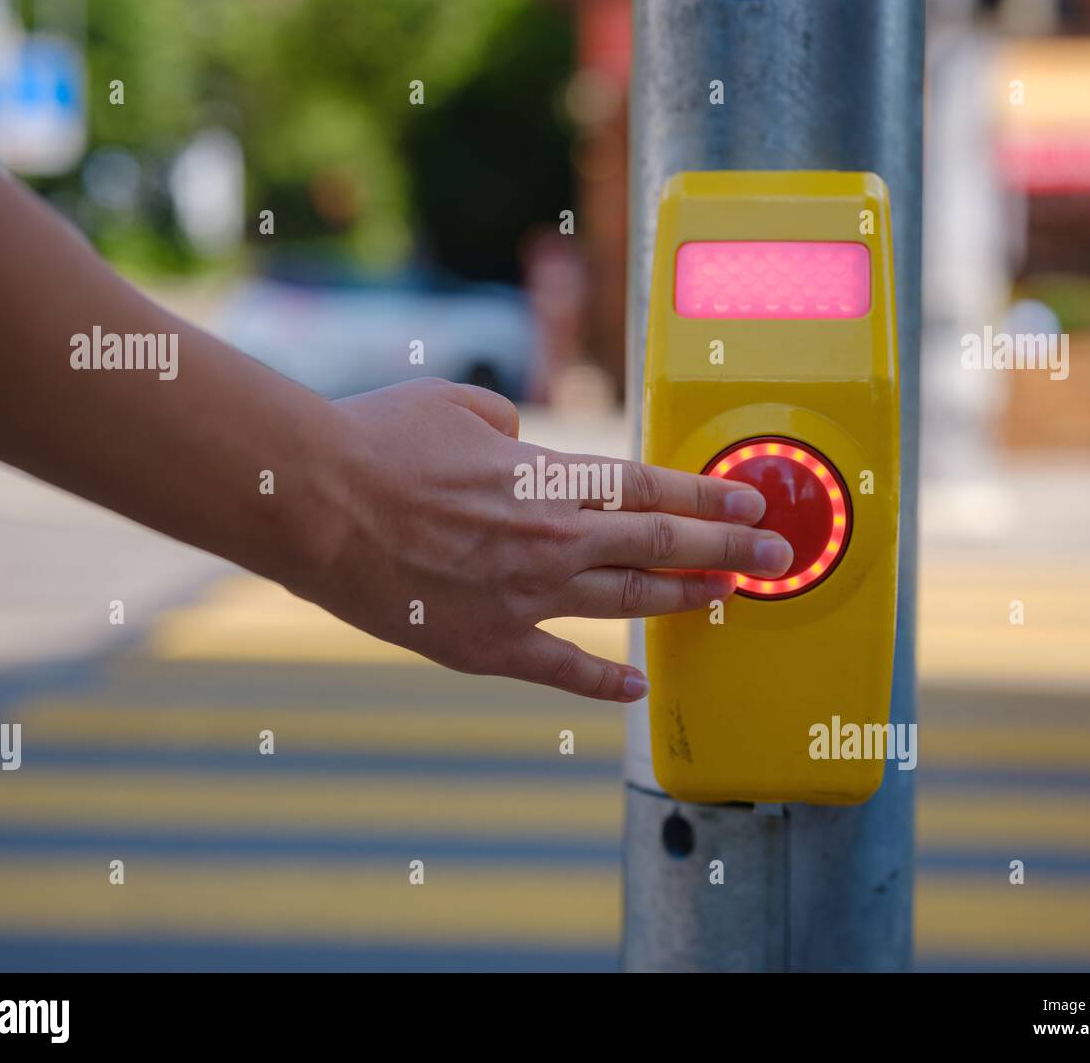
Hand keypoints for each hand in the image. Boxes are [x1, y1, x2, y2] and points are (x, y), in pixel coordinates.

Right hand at [296, 378, 792, 701]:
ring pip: (628, 601)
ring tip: (729, 600)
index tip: (751, 502)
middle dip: (728, 548)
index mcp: (549, 477)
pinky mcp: (488, 646)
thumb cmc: (377, 441)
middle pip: (662, 543)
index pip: (653, 486)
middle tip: (776, 555)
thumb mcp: (455, 404)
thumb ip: (510, 423)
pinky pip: (561, 668)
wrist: (313, 501)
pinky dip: (604, 679)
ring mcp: (525, 597)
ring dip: (685, 600)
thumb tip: (526, 444)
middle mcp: (553, 539)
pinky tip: (640, 685)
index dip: (710, 494)